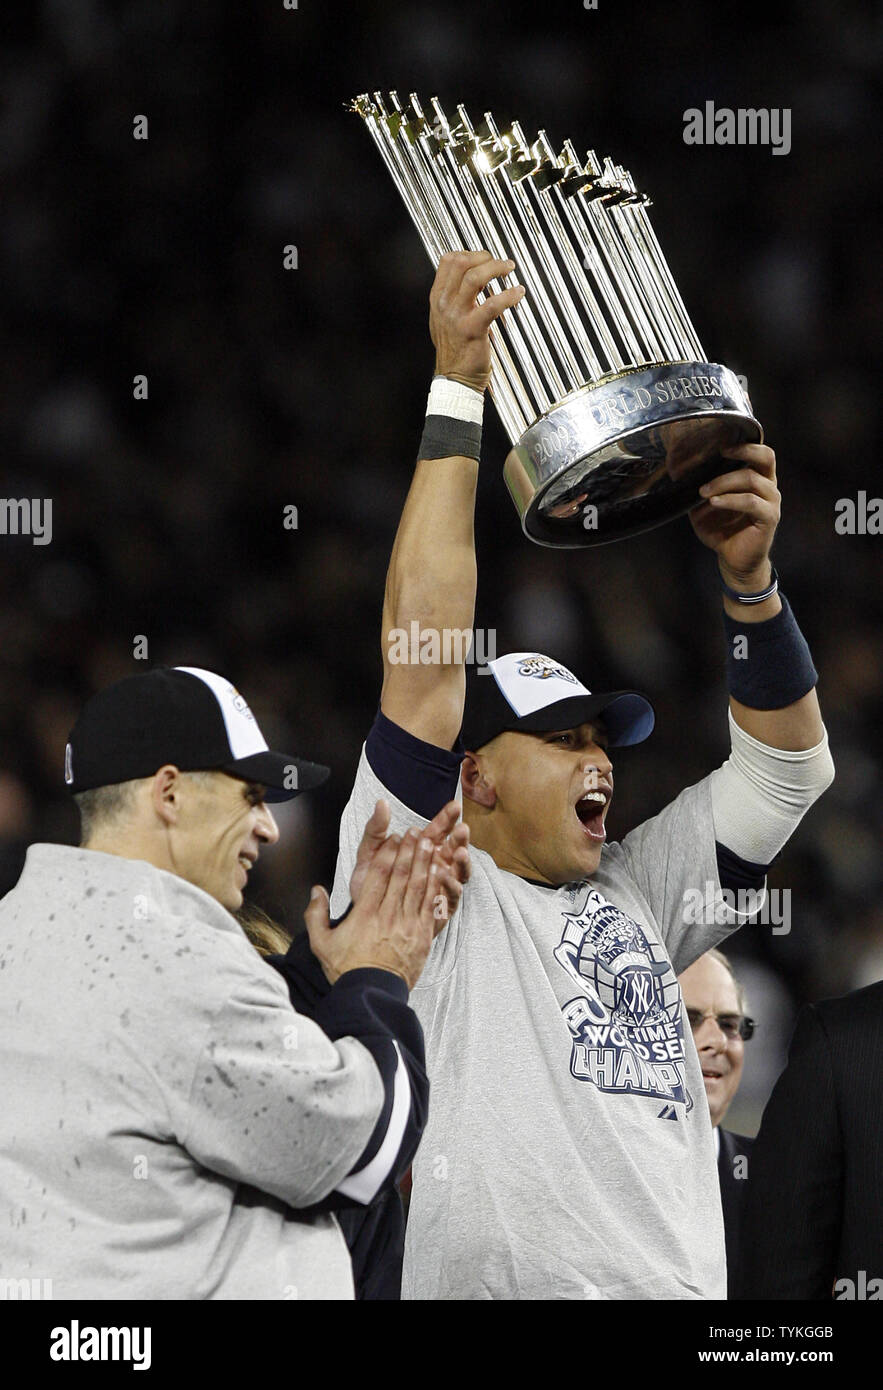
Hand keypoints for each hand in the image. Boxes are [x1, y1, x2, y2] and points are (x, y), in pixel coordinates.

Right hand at [305, 829, 453, 989]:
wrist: (372, 994)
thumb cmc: (346, 968)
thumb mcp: (321, 942)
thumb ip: (316, 914)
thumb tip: (316, 890)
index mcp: (364, 913)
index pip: (378, 875)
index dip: (387, 853)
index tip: (393, 838)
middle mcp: (387, 915)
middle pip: (401, 876)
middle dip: (409, 851)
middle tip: (416, 832)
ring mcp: (407, 925)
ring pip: (418, 887)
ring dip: (425, 863)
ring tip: (431, 843)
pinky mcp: (422, 936)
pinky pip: (430, 906)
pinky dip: (436, 887)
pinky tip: (441, 872)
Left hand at [349, 798, 469, 931]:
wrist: (366, 918)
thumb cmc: (371, 883)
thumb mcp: (370, 853)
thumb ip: (376, 829)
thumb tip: (381, 803)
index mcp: (422, 850)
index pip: (439, 830)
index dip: (447, 818)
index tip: (454, 806)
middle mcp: (436, 866)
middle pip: (454, 849)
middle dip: (460, 838)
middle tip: (462, 829)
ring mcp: (441, 886)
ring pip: (458, 872)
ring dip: (461, 861)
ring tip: (459, 853)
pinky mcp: (440, 907)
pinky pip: (450, 896)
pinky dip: (449, 885)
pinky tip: (444, 876)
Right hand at [430, 250, 524, 392]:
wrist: (455, 378)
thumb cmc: (455, 350)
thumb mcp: (446, 318)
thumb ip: (455, 297)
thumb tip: (476, 275)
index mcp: (437, 298)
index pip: (448, 261)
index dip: (470, 253)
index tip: (484, 258)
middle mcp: (444, 304)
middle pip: (462, 263)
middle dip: (485, 257)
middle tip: (501, 264)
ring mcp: (457, 316)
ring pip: (475, 277)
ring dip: (496, 268)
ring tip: (510, 270)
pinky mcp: (473, 329)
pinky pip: (493, 304)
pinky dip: (509, 294)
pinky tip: (518, 293)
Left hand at [688, 442, 780, 590]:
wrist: (733, 559)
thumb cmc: (721, 529)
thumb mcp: (705, 505)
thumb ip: (700, 487)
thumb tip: (678, 469)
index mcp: (758, 479)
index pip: (761, 452)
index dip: (745, 444)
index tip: (721, 443)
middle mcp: (769, 487)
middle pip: (766, 457)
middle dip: (743, 451)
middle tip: (720, 453)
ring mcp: (771, 502)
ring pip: (752, 480)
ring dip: (724, 482)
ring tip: (704, 491)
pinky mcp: (769, 518)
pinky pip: (751, 502)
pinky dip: (730, 499)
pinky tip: (714, 501)